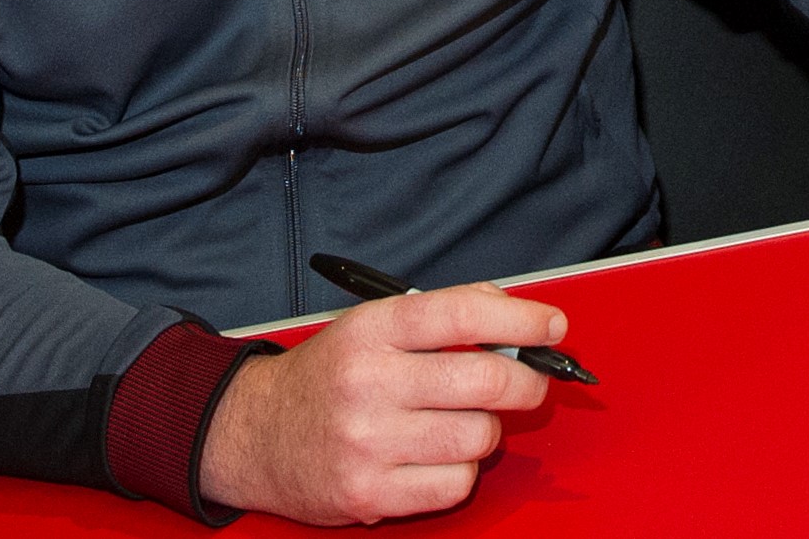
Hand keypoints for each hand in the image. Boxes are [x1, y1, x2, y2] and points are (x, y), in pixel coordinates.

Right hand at [196, 284, 559, 523]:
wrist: (255, 435)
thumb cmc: (329, 377)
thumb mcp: (373, 325)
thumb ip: (443, 314)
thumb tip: (517, 317)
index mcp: (372, 330)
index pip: (464, 315)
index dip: (521, 320)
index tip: (552, 326)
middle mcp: (368, 382)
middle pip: (485, 381)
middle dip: (526, 382)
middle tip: (529, 383)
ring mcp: (368, 442)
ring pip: (479, 436)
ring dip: (487, 430)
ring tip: (462, 422)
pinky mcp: (369, 494)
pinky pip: (456, 483)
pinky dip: (461, 470)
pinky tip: (436, 456)